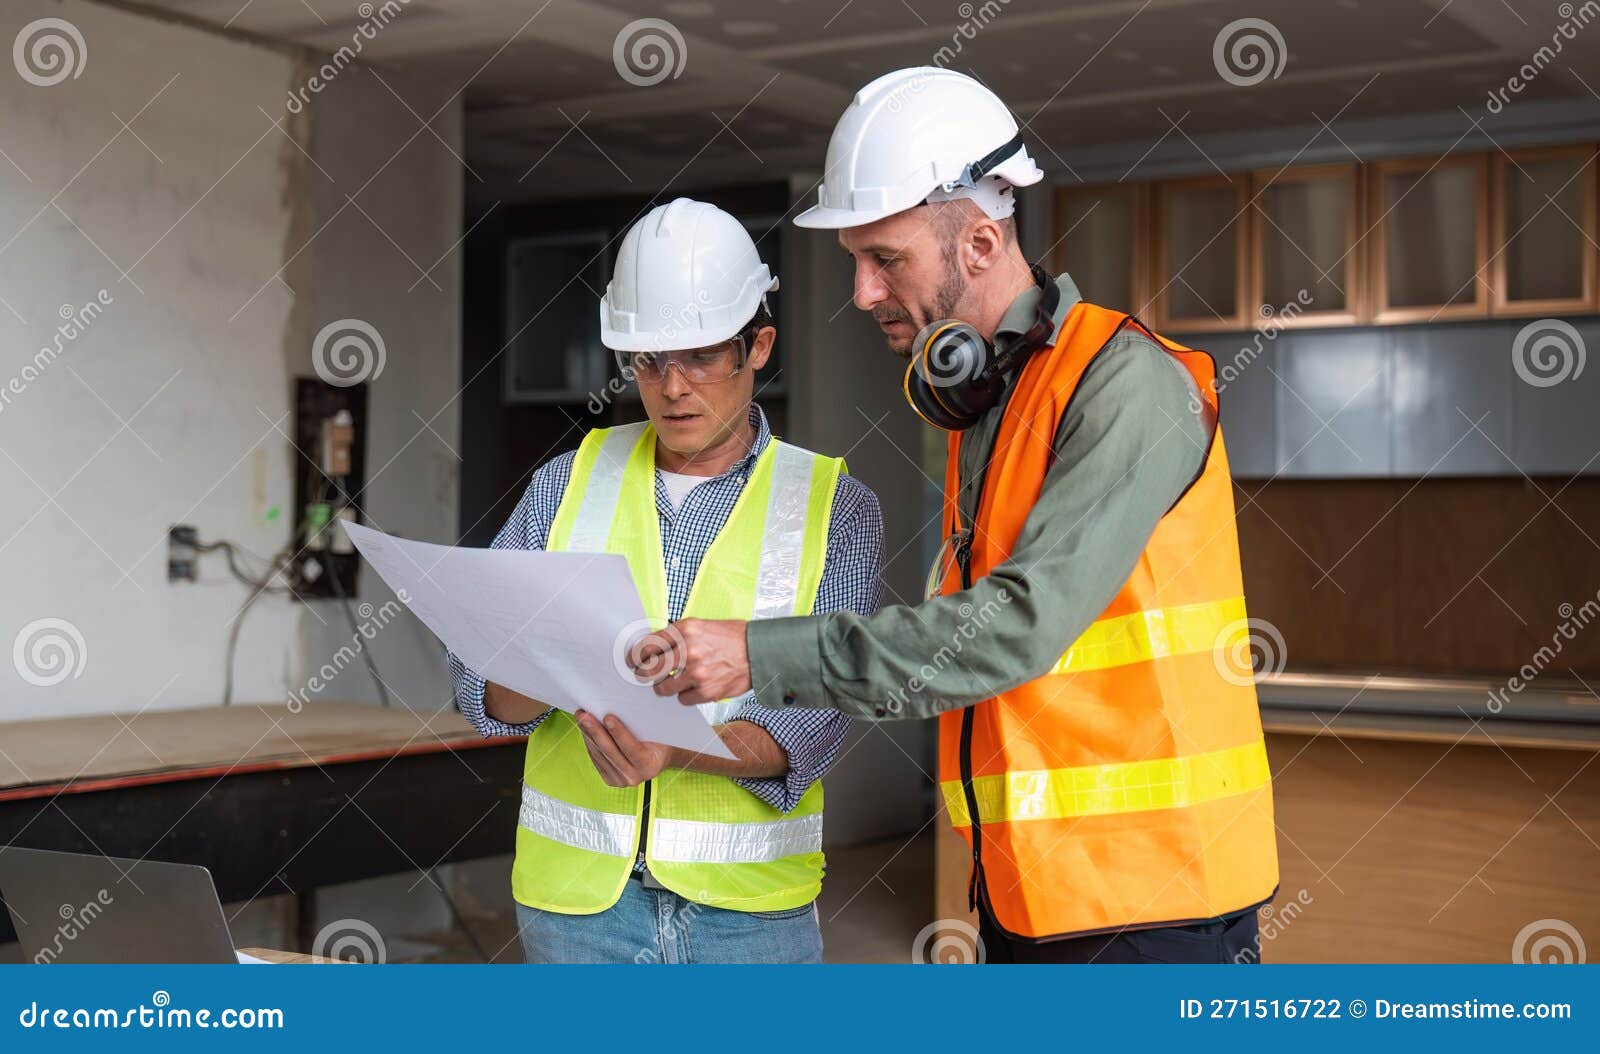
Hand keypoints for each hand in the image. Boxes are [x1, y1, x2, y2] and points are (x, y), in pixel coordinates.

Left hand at [574, 710, 678, 786]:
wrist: (658, 759)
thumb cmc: (659, 742)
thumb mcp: (657, 733)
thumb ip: (644, 725)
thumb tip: (624, 707)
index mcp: (648, 765)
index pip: (631, 748)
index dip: (618, 732)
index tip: (608, 717)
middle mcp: (634, 776)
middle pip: (610, 751)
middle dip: (595, 731)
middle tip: (585, 715)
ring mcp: (620, 780)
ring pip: (599, 755)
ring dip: (588, 735)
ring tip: (582, 719)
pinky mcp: (610, 779)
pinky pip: (596, 759)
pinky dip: (589, 743)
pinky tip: (585, 730)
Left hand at [629, 618, 751, 705]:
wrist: (759, 651)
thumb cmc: (731, 637)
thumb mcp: (701, 626)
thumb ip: (677, 636)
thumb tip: (652, 649)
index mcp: (685, 629)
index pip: (648, 645)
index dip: (635, 656)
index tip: (633, 661)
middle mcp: (689, 650)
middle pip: (650, 670)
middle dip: (644, 675)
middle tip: (645, 676)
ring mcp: (697, 673)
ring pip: (663, 688)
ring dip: (665, 686)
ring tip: (674, 681)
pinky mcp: (706, 692)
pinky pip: (682, 699)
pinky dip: (686, 695)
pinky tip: (696, 687)